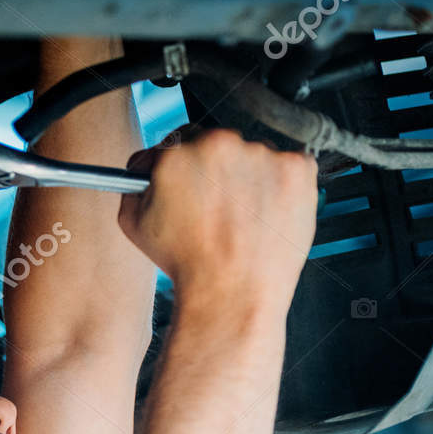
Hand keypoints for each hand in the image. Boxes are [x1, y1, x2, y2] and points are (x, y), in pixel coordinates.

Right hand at [117, 128, 318, 314]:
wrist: (232, 294)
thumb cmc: (187, 265)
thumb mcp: (135, 224)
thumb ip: (135, 184)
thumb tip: (144, 166)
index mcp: (179, 153)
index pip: (182, 139)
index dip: (187, 164)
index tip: (195, 178)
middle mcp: (222, 144)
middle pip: (221, 144)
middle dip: (219, 170)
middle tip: (220, 206)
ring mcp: (264, 155)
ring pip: (257, 156)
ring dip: (252, 177)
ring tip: (245, 219)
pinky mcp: (297, 170)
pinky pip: (291, 167)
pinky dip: (284, 187)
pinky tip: (268, 215)